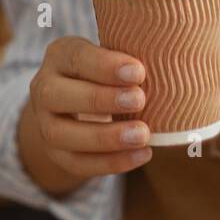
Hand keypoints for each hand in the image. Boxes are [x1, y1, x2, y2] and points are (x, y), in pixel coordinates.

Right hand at [18, 36, 151, 196]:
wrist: (80, 106)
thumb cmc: (110, 73)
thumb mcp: (115, 57)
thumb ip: (132, 60)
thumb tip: (175, 61)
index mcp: (60, 56)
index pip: (74, 57)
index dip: (104, 65)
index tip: (138, 72)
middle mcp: (44, 88)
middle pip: (55, 95)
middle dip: (98, 99)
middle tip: (140, 100)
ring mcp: (45, 124)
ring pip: (61, 134)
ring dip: (104, 137)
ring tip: (143, 135)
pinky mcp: (56, 154)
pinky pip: (77, 163)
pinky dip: (111, 162)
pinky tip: (143, 155)